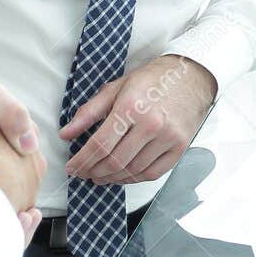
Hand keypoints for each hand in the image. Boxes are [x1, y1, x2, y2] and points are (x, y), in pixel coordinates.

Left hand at [62, 55, 217, 184]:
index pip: (100, 144)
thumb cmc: (150, 81)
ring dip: (111, 178)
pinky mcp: (180, 148)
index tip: (72, 168)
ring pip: (132, 171)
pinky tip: (121, 175)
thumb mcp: (115, 89)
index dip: (82, 161)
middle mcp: (151, 124)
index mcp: (131, 107)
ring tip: (99, 176)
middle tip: (83, 174)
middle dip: (93, 172)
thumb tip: (65, 134)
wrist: (189, 77)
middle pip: (115, 161)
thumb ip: (88, 112)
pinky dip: (133, 179)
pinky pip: (152, 174)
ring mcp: (168, 138)